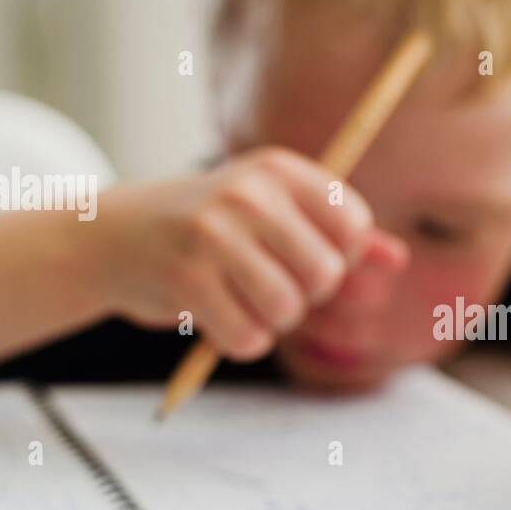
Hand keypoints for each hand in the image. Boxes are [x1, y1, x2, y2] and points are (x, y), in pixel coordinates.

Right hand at [90, 147, 381, 360]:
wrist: (111, 237)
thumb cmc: (208, 228)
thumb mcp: (273, 214)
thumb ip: (337, 234)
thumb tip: (399, 258)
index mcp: (279, 169)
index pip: (353, 227)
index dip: (339, 257)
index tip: (301, 254)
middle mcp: (248, 192)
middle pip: (325, 276)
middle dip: (302, 295)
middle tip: (264, 280)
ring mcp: (213, 232)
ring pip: (287, 311)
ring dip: (268, 321)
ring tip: (237, 296)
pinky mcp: (186, 277)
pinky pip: (248, 338)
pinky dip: (237, 340)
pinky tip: (212, 313)